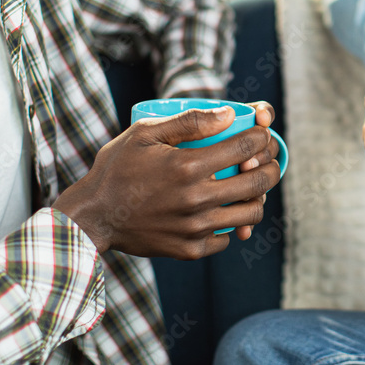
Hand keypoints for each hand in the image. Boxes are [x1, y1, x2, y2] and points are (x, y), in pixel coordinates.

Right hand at [53, 106, 280, 258]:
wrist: (93, 216)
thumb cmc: (117, 169)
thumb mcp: (145, 133)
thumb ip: (190, 121)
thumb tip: (229, 115)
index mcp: (188, 166)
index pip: (246, 147)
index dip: (262, 137)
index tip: (261, 134)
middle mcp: (197, 199)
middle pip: (258, 182)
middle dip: (272, 166)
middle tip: (267, 160)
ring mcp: (195, 228)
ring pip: (250, 214)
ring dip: (257, 197)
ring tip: (249, 187)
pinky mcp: (190, 249)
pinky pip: (226, 238)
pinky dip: (230, 224)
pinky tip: (220, 211)